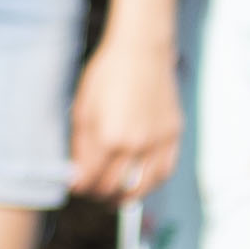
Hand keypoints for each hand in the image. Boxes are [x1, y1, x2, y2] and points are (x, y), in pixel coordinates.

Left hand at [71, 17, 180, 199]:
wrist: (141, 50)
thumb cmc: (107, 74)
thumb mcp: (82, 108)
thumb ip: (79, 147)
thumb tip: (77, 177)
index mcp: (108, 137)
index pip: (91, 181)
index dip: (80, 189)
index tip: (76, 187)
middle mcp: (135, 144)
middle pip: (114, 188)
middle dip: (99, 195)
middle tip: (92, 192)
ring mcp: (157, 141)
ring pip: (142, 188)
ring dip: (125, 198)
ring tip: (114, 198)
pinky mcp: (173, 135)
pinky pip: (164, 172)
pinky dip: (151, 184)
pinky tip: (140, 184)